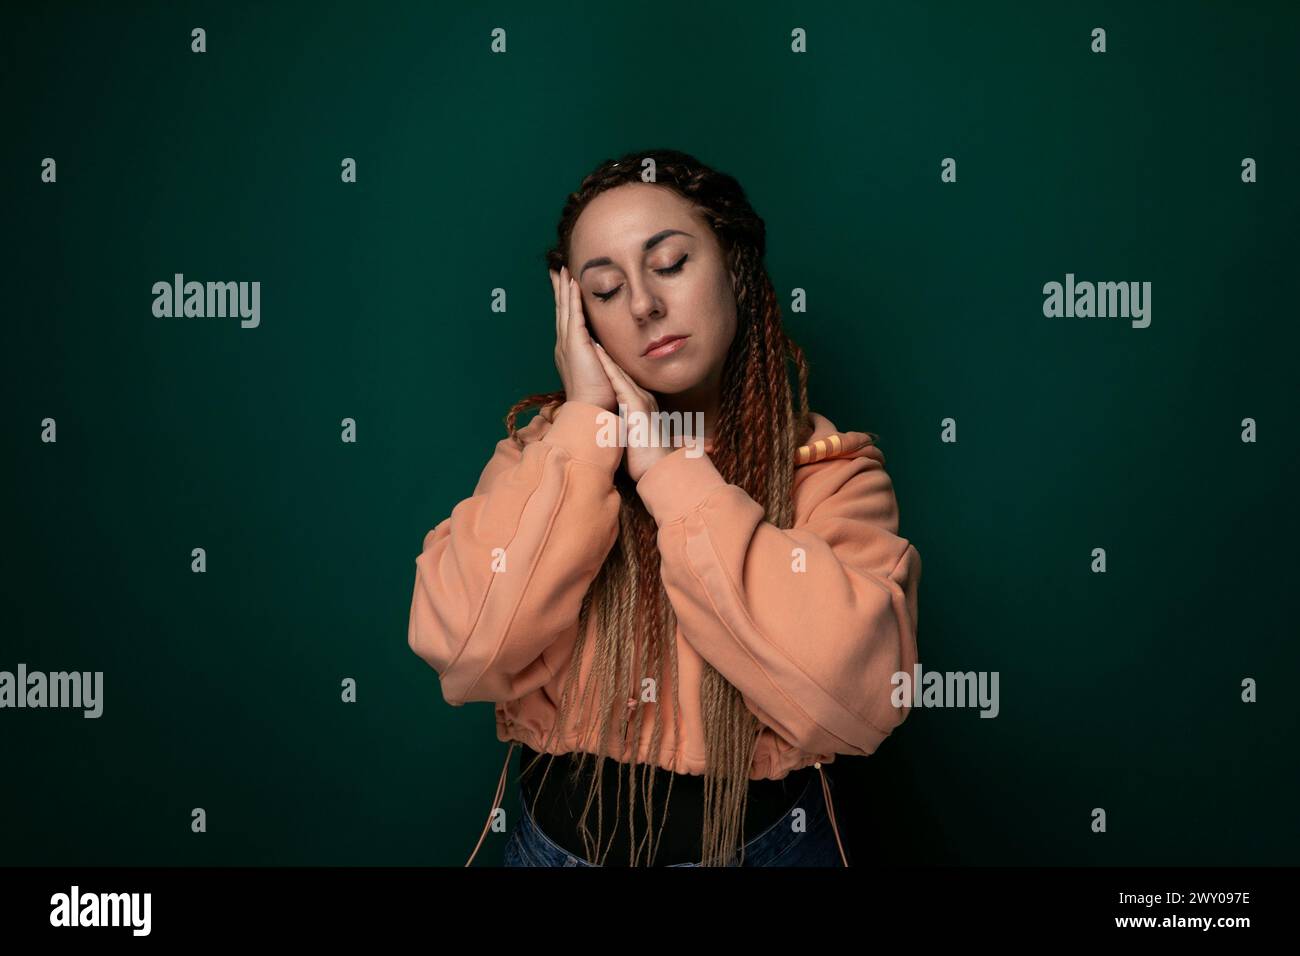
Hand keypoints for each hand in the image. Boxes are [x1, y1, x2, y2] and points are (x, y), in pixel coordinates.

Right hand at [550, 265, 615, 411]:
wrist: (591, 408)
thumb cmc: (599, 397)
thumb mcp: (602, 371)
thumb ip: (604, 359)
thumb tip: (609, 352)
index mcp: (570, 351)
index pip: (568, 321)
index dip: (566, 303)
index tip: (565, 288)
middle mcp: (565, 344)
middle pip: (561, 310)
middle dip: (559, 290)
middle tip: (556, 271)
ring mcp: (567, 342)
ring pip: (564, 308)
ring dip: (563, 288)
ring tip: (561, 270)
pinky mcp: (575, 342)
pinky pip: (572, 314)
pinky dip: (571, 297)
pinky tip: (571, 283)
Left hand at [590, 343, 672, 482]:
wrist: (662, 471)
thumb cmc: (647, 460)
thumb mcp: (634, 437)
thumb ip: (626, 426)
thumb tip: (615, 426)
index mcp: (640, 403)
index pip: (619, 378)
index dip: (607, 362)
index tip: (592, 347)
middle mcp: (642, 396)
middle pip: (618, 369)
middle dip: (603, 351)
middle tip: (587, 331)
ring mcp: (640, 399)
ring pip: (617, 370)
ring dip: (602, 352)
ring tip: (587, 333)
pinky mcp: (636, 406)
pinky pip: (618, 381)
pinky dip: (607, 366)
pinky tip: (595, 351)